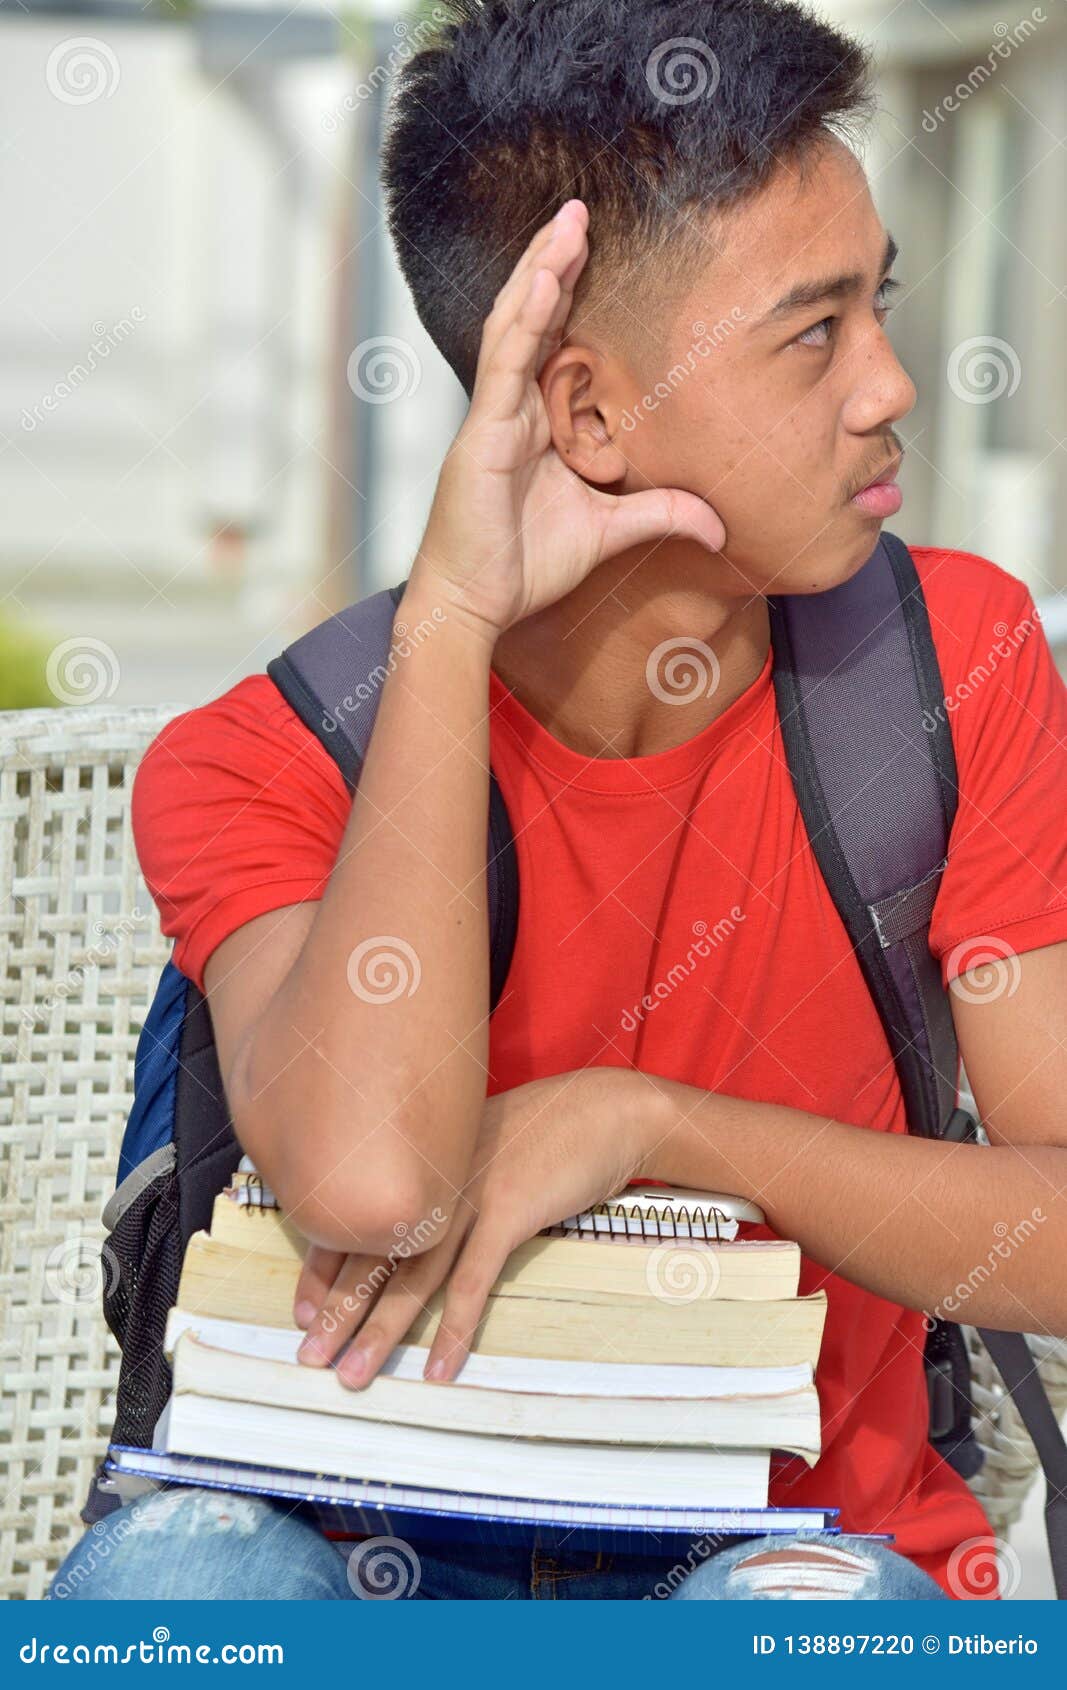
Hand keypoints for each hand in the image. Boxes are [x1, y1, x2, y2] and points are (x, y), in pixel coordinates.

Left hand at [291, 1067, 654, 1385]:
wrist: (603, 1110)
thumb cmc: (544, 1128)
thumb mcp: (478, 1143)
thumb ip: (443, 1175)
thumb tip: (418, 1220)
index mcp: (418, 1160)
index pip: (357, 1219)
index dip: (324, 1268)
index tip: (301, 1311)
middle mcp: (430, 1177)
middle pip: (372, 1253)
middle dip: (337, 1311)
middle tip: (309, 1357)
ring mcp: (466, 1194)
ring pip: (413, 1276)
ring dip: (381, 1332)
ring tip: (354, 1376)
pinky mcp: (507, 1212)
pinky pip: (473, 1282)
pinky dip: (455, 1330)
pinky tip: (438, 1368)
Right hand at [411, 199, 725, 640]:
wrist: (472, 606)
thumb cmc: (522, 569)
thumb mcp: (609, 533)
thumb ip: (660, 513)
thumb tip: (719, 521)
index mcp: (532, 423)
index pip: (553, 342)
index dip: (570, 293)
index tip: (596, 248)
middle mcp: (509, 409)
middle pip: (531, 317)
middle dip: (554, 261)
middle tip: (583, 208)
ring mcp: (492, 416)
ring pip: (515, 324)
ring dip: (540, 268)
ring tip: (567, 219)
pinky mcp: (482, 433)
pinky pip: (504, 362)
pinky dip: (522, 316)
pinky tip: (541, 276)